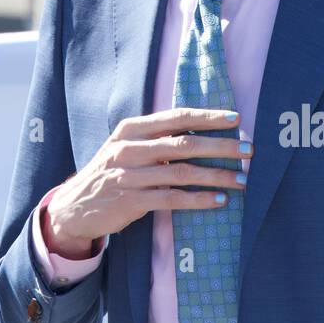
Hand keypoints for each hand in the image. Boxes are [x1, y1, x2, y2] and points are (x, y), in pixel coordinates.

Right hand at [45, 108, 249, 258]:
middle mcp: (129, 148)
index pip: (176, 117)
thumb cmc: (110, 172)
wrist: (75, 205)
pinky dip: (199, 199)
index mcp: (131, 129)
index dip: (207, 117)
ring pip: (182, 172)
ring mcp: (129, 175)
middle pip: (184, 143)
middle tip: (249, 150)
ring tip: (242, 180)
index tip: (236, 119)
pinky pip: (172, 199)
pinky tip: (219, 201)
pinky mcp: (131, 201)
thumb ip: (155, 138)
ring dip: (216, 175)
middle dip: (220, 146)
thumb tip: (200, 131)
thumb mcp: (126, 146)